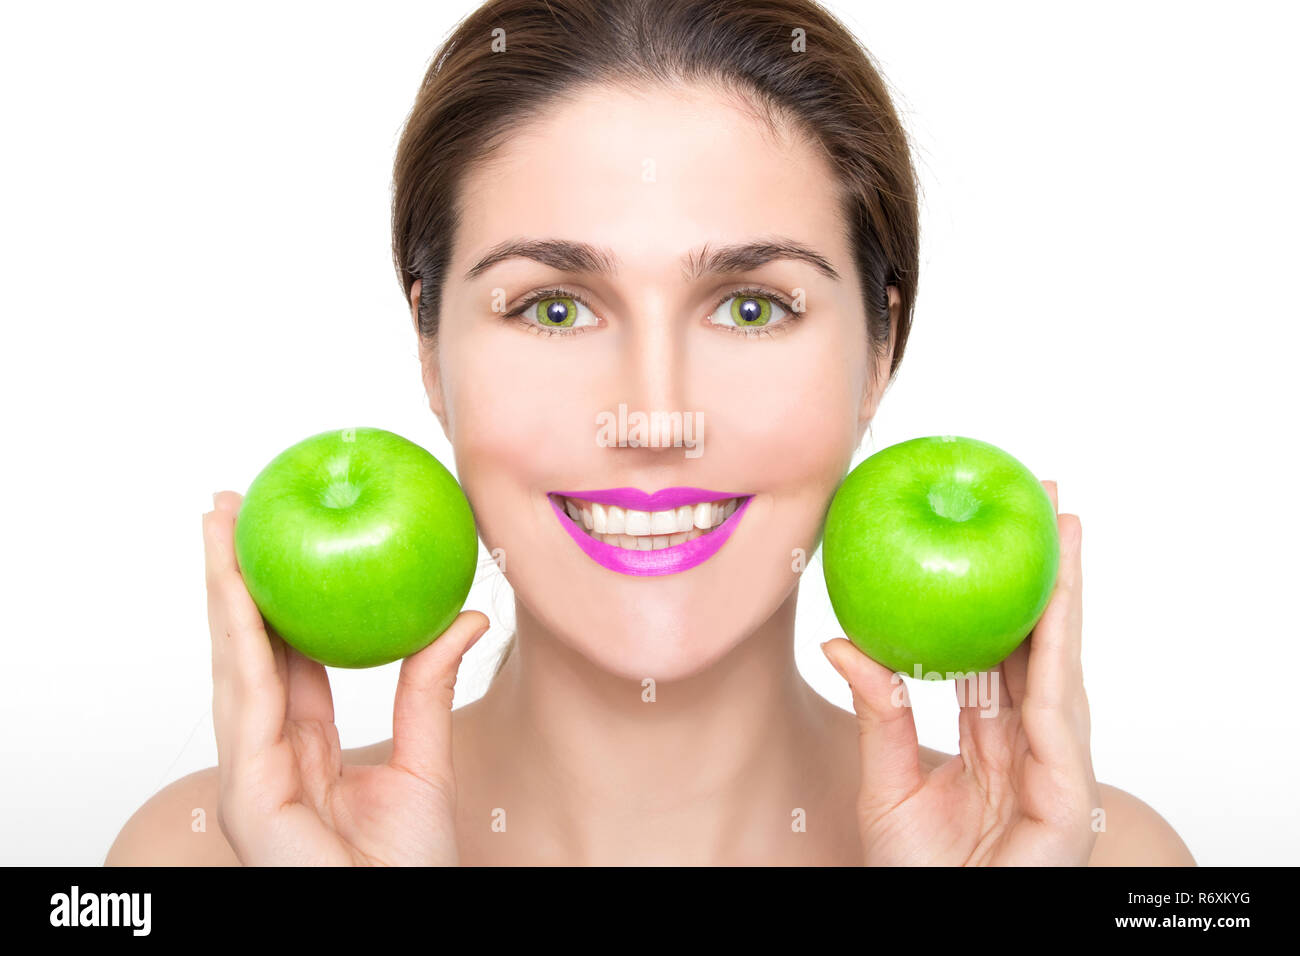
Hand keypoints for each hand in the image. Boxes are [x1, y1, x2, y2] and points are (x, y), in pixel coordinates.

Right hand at [203, 490, 487, 865]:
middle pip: (245, 651)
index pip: (281, 658)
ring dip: (222, 591)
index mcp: (302, 750)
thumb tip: (462, 614)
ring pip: (234, 665)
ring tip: (218, 524)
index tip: (275, 537)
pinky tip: (239, 589)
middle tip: (228, 507)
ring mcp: (250, 775)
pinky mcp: (247, 795)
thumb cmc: (412, 868)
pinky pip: (250, 703)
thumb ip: (430, 687)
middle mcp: (266, 756)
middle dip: (232, 579)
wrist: (401, 919)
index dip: (274, 598)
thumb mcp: (428, 760)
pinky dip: (242, 642)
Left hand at [821, 480, 1099, 864]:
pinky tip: (1053, 611)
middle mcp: (1031, 745)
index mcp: (994, 738)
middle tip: (1049, 504)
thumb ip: (877, 712)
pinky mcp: (1065, 798)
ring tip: (1065, 532)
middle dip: (1051, 576)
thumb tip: (841, 641)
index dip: (1008, 593)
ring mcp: (1055, 769)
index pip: (1005, 651)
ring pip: (1062, 667)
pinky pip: (1057, 718)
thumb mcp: (883, 781)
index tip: (1003, 531)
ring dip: (1065, 598)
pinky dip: (1056, 661)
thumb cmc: (916, 872)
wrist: (937, 921)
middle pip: (1043, 646)